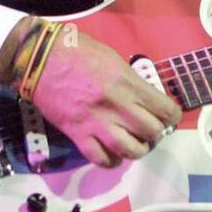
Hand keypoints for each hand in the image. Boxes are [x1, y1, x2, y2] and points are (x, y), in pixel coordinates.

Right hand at [21, 25, 182, 168]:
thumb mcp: (113, 59)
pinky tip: (113, 153)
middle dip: (156, 133)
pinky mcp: (77, 133)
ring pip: (130, 150)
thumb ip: (131, 81)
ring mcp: (96, 122)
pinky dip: (111, 161)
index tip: (168, 116)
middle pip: (152, 132)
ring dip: (137, 149)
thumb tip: (145, 99)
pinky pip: (101, 159)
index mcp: (127, 82)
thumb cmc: (77, 51)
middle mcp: (116, 105)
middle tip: (150, 129)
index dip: (171, 116)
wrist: (39, 58)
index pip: (165, 109)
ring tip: (134, 143)